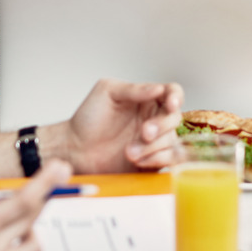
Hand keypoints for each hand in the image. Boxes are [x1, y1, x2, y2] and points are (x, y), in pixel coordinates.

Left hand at [53, 79, 184, 172]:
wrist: (75, 149)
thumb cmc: (88, 117)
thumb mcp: (107, 92)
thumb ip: (134, 89)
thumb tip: (158, 89)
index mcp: (147, 99)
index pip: (172, 92)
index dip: (176, 97)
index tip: (170, 105)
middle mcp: (155, 119)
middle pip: (174, 119)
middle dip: (161, 127)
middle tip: (143, 133)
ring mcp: (155, 142)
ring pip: (173, 142)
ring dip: (154, 147)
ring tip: (129, 152)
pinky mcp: (152, 161)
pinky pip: (169, 162)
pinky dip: (157, 160)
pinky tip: (139, 161)